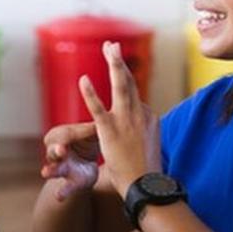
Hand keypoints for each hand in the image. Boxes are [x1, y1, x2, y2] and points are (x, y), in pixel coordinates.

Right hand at [40, 122, 100, 199]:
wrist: (88, 163)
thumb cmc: (87, 142)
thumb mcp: (92, 133)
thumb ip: (94, 128)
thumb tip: (104, 116)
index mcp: (60, 135)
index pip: (66, 133)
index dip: (76, 133)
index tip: (89, 130)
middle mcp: (56, 151)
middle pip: (53, 149)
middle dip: (57, 150)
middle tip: (61, 150)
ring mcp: (61, 167)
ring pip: (54, 168)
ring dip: (51, 170)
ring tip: (45, 173)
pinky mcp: (70, 181)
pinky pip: (64, 187)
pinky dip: (62, 192)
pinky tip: (59, 197)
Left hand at [78, 41, 161, 198]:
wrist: (146, 186)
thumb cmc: (146, 171)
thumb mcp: (149, 145)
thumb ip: (145, 131)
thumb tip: (144, 125)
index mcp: (150, 117)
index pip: (135, 96)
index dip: (125, 82)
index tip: (116, 66)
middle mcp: (141, 114)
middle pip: (130, 82)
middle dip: (119, 62)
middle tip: (112, 45)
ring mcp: (127, 121)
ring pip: (120, 87)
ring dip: (114, 65)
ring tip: (108, 48)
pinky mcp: (110, 131)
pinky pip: (98, 108)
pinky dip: (90, 93)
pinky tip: (83, 79)